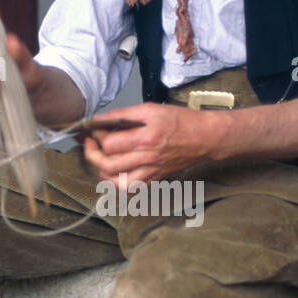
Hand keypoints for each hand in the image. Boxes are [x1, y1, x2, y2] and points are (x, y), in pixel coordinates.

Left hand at [81, 102, 217, 185]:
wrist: (206, 138)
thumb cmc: (181, 121)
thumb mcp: (151, 109)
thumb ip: (124, 115)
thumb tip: (100, 119)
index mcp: (146, 139)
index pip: (110, 145)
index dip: (97, 137)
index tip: (96, 130)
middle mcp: (147, 159)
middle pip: (108, 167)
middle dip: (92, 156)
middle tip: (92, 145)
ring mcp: (151, 172)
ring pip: (118, 184)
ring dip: (103, 173)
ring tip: (102, 161)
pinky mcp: (155, 179)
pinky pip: (132, 189)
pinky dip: (119, 183)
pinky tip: (117, 171)